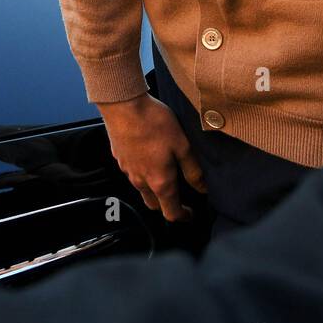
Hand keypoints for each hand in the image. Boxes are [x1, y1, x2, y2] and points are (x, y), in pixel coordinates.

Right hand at [97, 93, 206, 220]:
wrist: (123, 105)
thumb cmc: (154, 123)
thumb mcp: (182, 144)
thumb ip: (193, 169)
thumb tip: (203, 187)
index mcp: (159, 182)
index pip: (171, 213)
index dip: (183, 216)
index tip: (191, 213)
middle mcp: (141, 181)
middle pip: (154, 205)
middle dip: (167, 204)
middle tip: (178, 194)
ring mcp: (127, 170)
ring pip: (142, 189)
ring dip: (153, 188)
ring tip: (164, 170)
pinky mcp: (119, 158)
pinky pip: (132, 173)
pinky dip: (142, 172)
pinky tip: (148, 155)